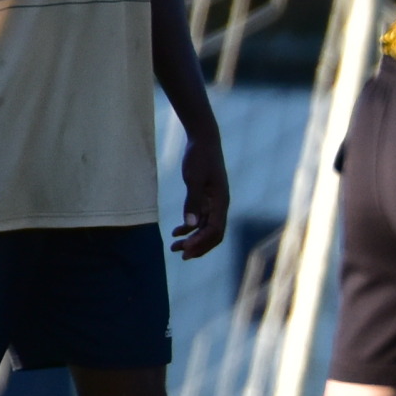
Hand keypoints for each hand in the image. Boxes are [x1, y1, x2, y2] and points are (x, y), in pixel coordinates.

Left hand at [173, 132, 229, 260]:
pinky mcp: (207, 198)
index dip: (201, 242)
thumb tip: (191, 225)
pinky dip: (190, 228)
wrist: (204, 140)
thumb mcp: (193, 179)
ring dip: (192, 239)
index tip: (184, 250)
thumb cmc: (199, 157)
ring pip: (206, 228)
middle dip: (198, 246)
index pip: (215, 230)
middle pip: (214, 234)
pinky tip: (176, 232)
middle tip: (180, 255)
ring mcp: (214, 202)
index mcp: (221, 201)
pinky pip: (201, 219)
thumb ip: (192, 202)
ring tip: (174, 247)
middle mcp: (221, 205)